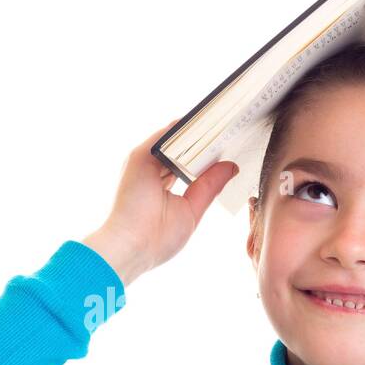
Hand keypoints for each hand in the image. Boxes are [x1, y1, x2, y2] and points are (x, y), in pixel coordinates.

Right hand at [83, 118, 238, 284]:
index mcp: (161, 186)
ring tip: (224, 119)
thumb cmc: (157, 238)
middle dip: (203, 140)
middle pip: (180, 149)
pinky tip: (205, 121)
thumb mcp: (192, 209)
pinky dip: (184, 128)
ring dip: (196, 130)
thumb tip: (231, 167)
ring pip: (173, 139)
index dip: (206, 155)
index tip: (228, 145)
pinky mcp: (140, 156)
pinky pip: (166, 135)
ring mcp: (144, 163)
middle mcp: (151, 171)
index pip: (186, 163)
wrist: (133, 246)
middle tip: (232, 128)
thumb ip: (210, 186)